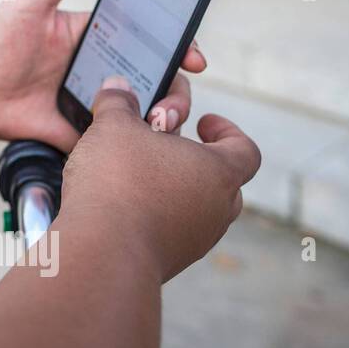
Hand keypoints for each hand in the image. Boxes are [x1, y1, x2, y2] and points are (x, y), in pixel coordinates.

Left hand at [0, 0, 207, 152]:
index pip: (158, 37)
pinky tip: (128, 151)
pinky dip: (132, 148)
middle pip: (165, 80)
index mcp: (106, 34)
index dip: (184, 46)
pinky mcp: (89, 133)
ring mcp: (103, 103)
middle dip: (179, 94)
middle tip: (169, 107)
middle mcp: (112, 67)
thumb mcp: (31, 0)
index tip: (195, 57)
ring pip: (151, 114)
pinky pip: (121, 144)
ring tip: (153, 128)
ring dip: (163, 122)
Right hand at [60, 76, 260, 282]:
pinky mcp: (169, 260)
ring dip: (173, 191)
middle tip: (165, 149)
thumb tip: (117, 87)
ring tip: (138, 177)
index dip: (228, 132)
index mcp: (219, 171)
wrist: (103, 252)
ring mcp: (195, 240)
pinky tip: (121, 207)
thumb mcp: (113, 127)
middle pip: (223, 182)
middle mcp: (217, 209)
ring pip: (196, 209)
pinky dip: (154, 217)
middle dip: (196, 163)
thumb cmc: (118, 182)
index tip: (203, 122)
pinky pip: (170, 231)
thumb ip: (117, 103)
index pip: (245, 150)